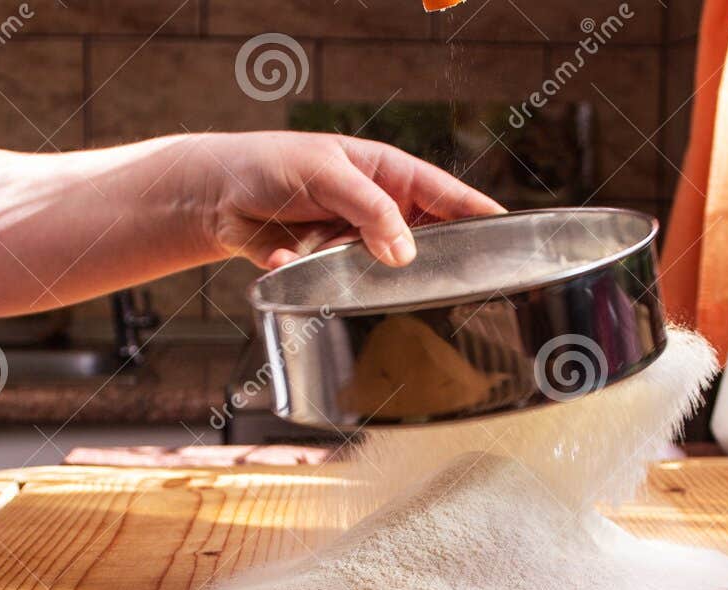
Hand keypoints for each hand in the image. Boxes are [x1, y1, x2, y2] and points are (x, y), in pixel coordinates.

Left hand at [186, 131, 504, 269]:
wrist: (214, 196)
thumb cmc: (270, 165)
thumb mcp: (323, 173)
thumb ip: (368, 209)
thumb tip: (405, 253)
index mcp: (391, 175)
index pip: (448, 196)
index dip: (480, 217)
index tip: (513, 237)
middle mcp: (381, 212)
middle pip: (425, 242)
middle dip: (427, 262)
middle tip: (439, 282)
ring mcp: (357, 244)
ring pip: (382, 273)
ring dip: (355, 269)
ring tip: (325, 249)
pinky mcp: (329, 271)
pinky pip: (339, 286)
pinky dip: (313, 276)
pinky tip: (284, 255)